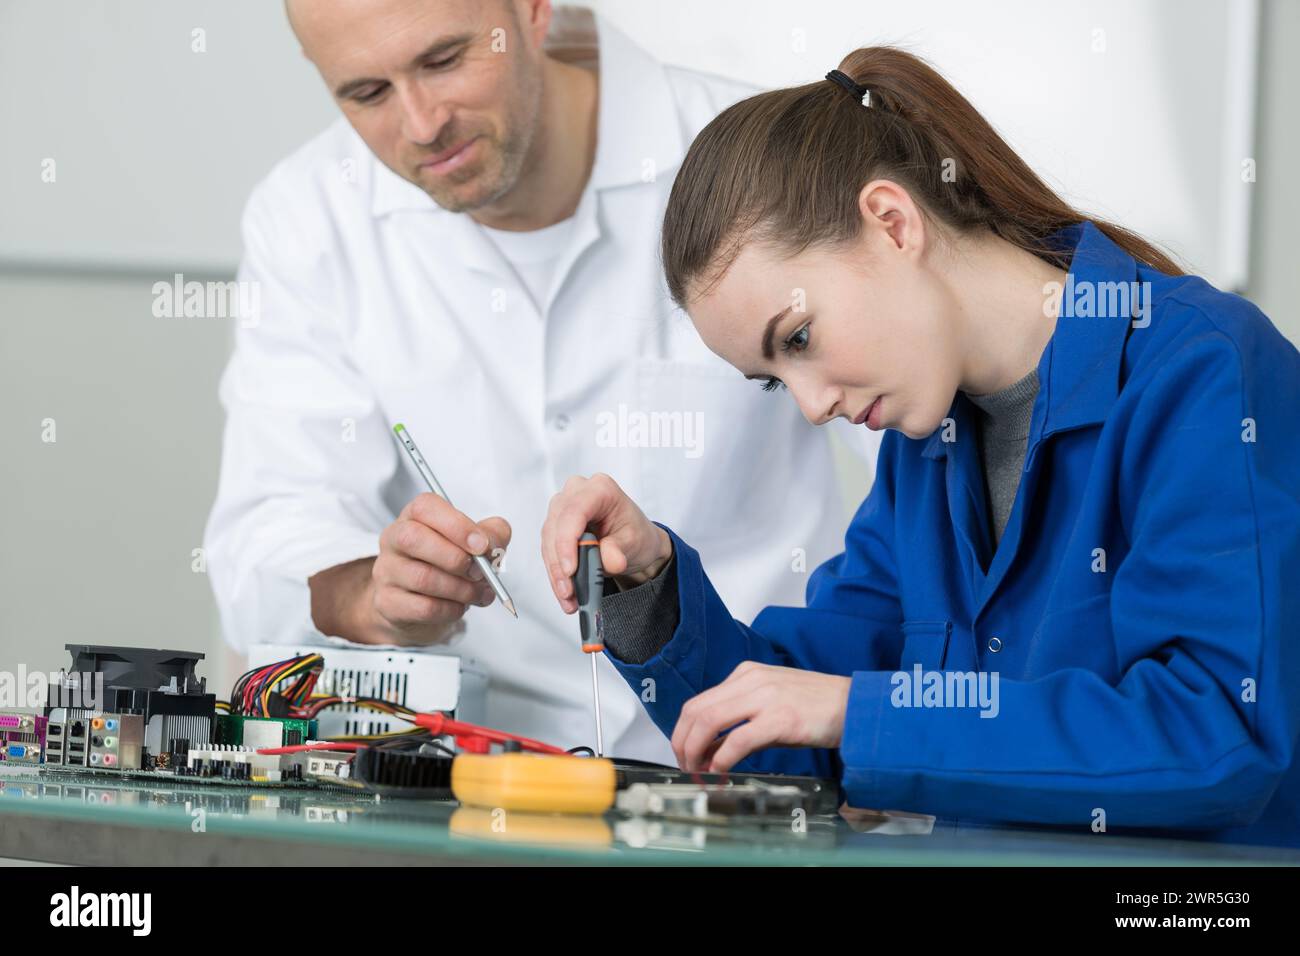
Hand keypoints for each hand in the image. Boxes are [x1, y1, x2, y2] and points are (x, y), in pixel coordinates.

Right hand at [364, 493, 510, 642]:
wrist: (420, 604)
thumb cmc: (449, 564)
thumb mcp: (474, 543)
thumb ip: (491, 535)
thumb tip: (491, 546)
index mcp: (415, 516)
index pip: (425, 507)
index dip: (457, 525)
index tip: (482, 545)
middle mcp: (394, 539)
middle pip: (414, 538)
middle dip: (456, 558)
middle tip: (480, 572)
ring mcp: (387, 571)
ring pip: (423, 577)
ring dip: (460, 589)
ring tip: (476, 592)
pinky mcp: (388, 602)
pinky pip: (423, 607)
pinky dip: (450, 609)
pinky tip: (460, 606)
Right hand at [540, 473, 671, 612]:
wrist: (634, 543)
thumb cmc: (636, 535)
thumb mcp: (635, 543)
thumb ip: (619, 550)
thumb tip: (609, 561)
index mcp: (600, 489)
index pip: (574, 511)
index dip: (567, 541)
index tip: (570, 570)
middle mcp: (577, 493)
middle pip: (557, 527)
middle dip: (560, 564)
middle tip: (569, 591)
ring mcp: (564, 508)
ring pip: (549, 542)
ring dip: (556, 573)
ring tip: (569, 597)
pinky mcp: (556, 526)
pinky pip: (550, 551)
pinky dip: (556, 574)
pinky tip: (566, 593)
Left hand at [671, 662, 850, 771]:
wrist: (856, 706)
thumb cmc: (816, 707)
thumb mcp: (771, 706)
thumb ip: (739, 722)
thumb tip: (709, 751)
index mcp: (746, 674)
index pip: (698, 701)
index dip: (683, 732)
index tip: (684, 754)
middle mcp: (751, 680)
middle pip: (696, 711)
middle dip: (683, 744)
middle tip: (686, 767)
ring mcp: (765, 697)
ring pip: (709, 722)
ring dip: (696, 752)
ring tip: (699, 773)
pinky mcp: (780, 718)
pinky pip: (738, 740)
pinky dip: (722, 759)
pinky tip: (721, 771)